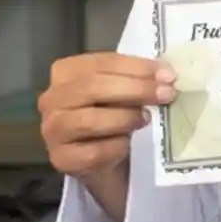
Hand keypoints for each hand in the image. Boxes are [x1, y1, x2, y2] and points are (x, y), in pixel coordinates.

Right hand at [38, 53, 174, 179]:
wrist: (101, 157)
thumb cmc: (112, 113)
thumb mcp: (121, 90)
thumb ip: (136, 78)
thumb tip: (166, 74)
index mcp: (66, 71)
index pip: (102, 62)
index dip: (137, 67)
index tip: (168, 75)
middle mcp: (52, 98)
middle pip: (93, 87)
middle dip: (136, 89)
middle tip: (166, 95)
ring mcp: (52, 130)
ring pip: (90, 120)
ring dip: (126, 118)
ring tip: (147, 118)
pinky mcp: (61, 159)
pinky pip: (93, 151)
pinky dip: (116, 146)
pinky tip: (128, 144)